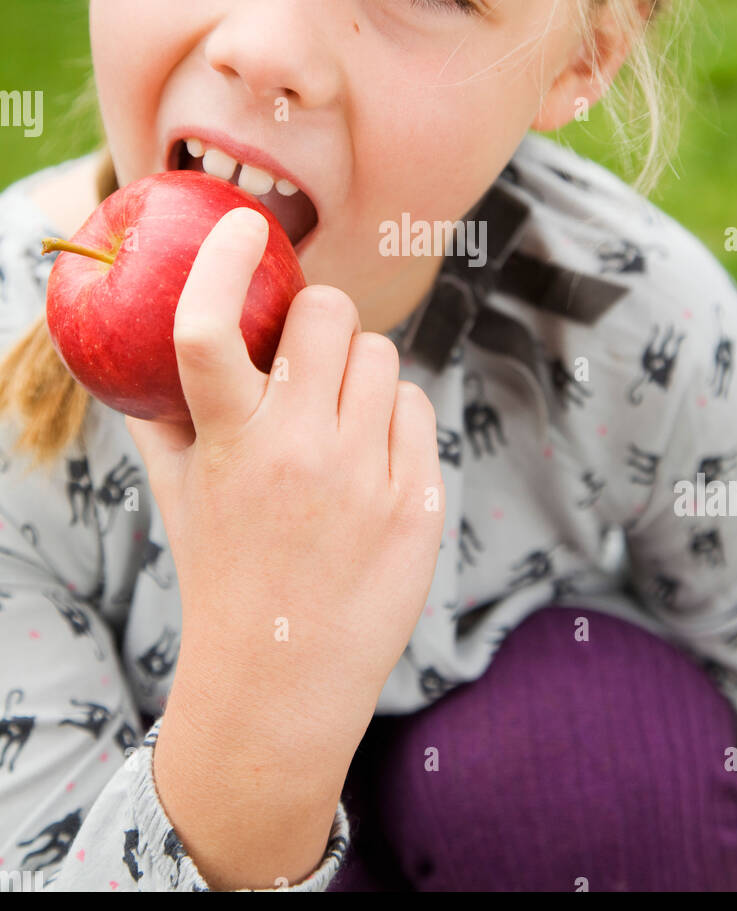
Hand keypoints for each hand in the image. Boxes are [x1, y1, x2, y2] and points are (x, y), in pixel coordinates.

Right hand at [125, 207, 444, 772]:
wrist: (281, 684)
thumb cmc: (223, 574)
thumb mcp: (179, 496)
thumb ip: (162, 418)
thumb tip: (143, 354)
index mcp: (228, 445)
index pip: (209, 331)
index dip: (223, 263)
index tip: (241, 226)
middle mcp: (299, 453)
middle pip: (329, 315)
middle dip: (318, 321)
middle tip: (308, 354)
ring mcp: (366, 479)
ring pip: (383, 357)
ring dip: (360, 374)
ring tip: (338, 424)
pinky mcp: (420, 503)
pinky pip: (418, 409)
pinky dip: (395, 423)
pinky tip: (371, 467)